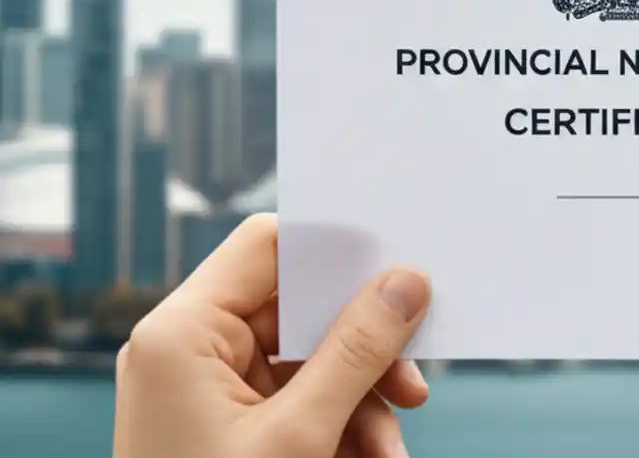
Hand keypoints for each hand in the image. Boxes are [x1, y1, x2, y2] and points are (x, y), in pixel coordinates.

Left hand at [114, 214, 431, 457]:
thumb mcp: (298, 435)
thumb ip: (357, 351)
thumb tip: (407, 283)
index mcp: (182, 332)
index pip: (268, 246)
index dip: (336, 251)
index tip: (399, 272)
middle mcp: (189, 348)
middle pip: (299, 309)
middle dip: (363, 351)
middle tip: (410, 384)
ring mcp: (206, 386)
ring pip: (310, 360)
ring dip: (360, 401)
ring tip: (388, 452)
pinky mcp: (226, 421)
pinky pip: (299, 399)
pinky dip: (339, 425)